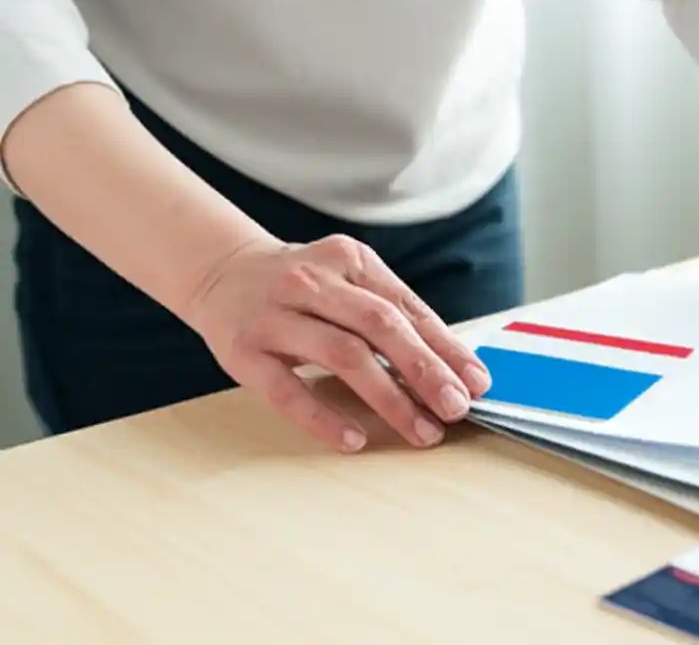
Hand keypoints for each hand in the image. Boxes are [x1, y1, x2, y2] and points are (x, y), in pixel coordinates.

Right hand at [184, 235, 490, 452]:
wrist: (221, 272)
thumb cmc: (304, 289)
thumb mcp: (348, 282)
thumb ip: (392, 316)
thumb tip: (453, 368)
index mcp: (350, 260)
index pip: (407, 307)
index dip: (446, 346)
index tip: (477, 381)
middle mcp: (313, 281)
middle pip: (380, 326)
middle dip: (425, 370)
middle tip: (457, 407)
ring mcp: (275, 315)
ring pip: (342, 354)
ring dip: (389, 396)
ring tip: (422, 430)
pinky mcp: (243, 351)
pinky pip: (287, 390)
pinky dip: (324, 416)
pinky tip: (355, 439)